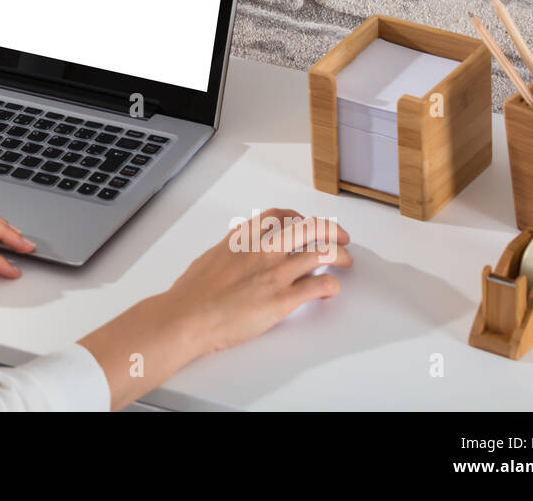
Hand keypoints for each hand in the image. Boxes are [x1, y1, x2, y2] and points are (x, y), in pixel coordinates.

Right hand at [166, 207, 351, 353]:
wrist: (187, 318)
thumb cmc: (192, 294)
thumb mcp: (211, 257)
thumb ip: (231, 250)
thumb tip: (238, 252)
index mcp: (244, 237)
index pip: (281, 215)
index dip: (301, 217)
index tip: (307, 224)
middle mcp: (263, 249)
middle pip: (311, 227)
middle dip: (332, 230)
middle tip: (341, 238)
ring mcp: (275, 273)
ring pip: (323, 252)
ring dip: (341, 255)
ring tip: (346, 261)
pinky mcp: (282, 299)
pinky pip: (321, 286)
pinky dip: (332, 286)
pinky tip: (330, 290)